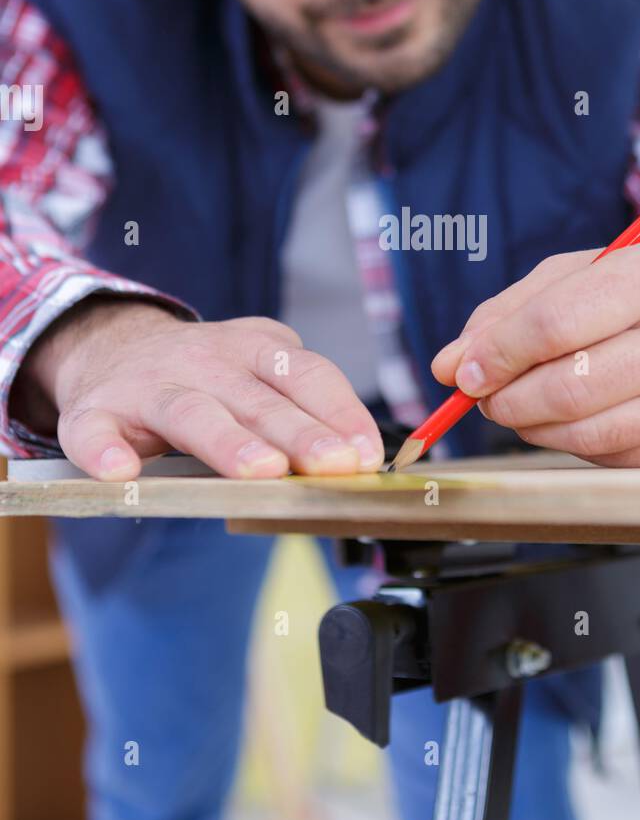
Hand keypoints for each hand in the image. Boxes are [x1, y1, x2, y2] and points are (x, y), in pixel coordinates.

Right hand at [12, 297, 383, 479]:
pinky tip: (121, 472)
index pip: (307, 375)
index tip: (366, 453)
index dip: (340, 412)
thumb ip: (299, 414)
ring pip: (191, 411)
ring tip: (261, 473)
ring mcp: (146, 385)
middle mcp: (204, 359)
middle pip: (257, 399)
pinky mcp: (93, 412)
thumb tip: (358, 464)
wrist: (109, 346)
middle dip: (299, 434)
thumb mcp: (257, 376)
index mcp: (255, 349)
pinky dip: (105, 451)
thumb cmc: (203, 377)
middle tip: (332, 466)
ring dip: (227, 442)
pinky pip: (96, 431)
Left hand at [432, 240, 639, 466]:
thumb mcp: (586, 274)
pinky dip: (574, 444)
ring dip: (532, 428)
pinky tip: (578, 418)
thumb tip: (451, 366)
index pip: (553, 326)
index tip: (462, 372)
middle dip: (506, 399)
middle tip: (487, 397)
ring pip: (583, 433)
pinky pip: (608, 458)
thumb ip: (510, 313)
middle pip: (565, 388)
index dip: (495, 356)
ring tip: (524, 406)